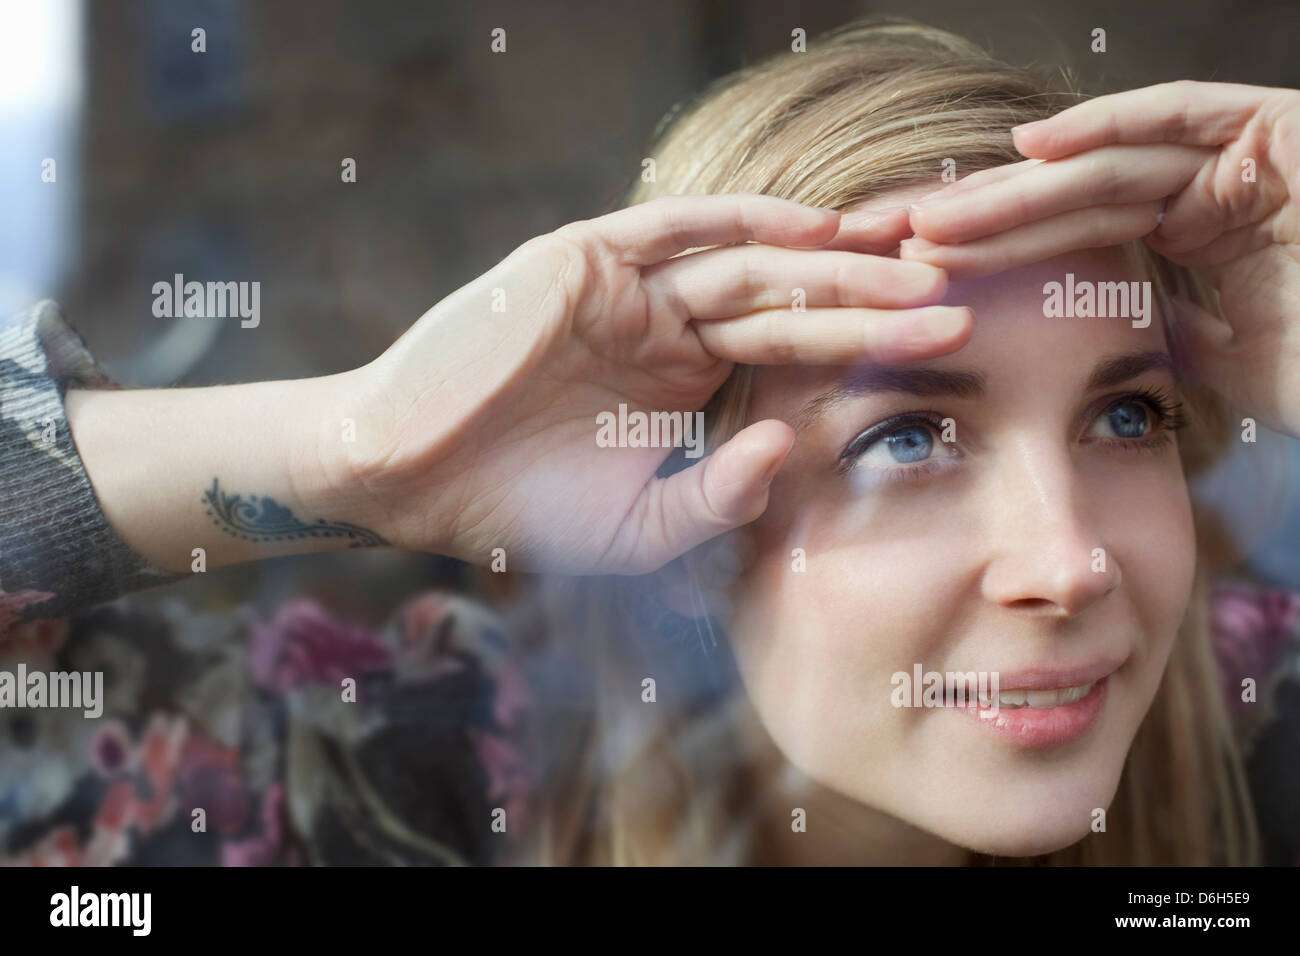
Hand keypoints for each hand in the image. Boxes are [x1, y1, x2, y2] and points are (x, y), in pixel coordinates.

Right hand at [341, 194, 972, 572]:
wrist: (408, 481)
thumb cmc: (521, 509)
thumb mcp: (643, 528)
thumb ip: (722, 497)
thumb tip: (791, 450)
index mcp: (683, 381)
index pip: (794, 354)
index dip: (869, 348)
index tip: (952, 352)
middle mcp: (667, 326)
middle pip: (790, 304)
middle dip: (874, 304)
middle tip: (960, 304)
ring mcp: (629, 289)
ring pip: (748, 264)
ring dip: (831, 267)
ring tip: (913, 267)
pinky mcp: (582, 259)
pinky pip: (676, 229)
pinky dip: (745, 224)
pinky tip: (818, 232)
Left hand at [899, 80, 1299, 436]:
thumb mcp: (1221, 358)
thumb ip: (1161, 331)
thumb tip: (1105, 331)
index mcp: (1196, 238)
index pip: (1074, 236)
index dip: (997, 252)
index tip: (921, 273)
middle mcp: (1214, 190)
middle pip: (1075, 199)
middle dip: (987, 221)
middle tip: (901, 240)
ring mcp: (1247, 156)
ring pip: (1110, 165)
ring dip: (1021, 189)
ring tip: (940, 216)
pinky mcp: (1281, 131)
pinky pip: (1185, 114)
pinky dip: (1113, 125)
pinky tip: (1036, 144)